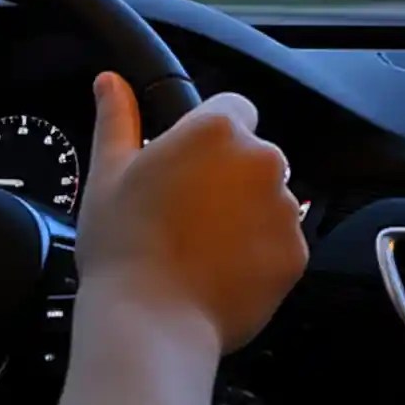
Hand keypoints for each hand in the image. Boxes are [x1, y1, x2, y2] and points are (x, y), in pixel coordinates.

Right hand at [76, 72, 307, 352]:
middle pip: (253, 155)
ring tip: (199, 246)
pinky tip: (218, 270)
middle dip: (228, 176)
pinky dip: (257, 253)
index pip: (232, 108)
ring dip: (245, 213)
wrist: (149, 322)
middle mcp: (261, 161)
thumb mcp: (108, 173)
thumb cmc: (123, 246)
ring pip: (269, 199)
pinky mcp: (295, 254)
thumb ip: (118, 119)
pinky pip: (279, 241)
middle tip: (184, 210)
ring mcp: (284, 209)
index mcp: (216, 131)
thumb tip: (110, 82)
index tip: (187, 164)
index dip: (208, 135)